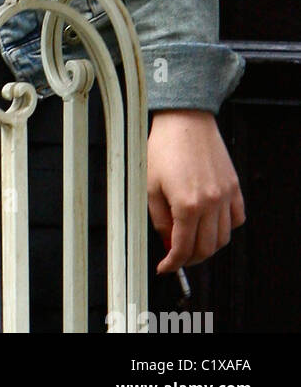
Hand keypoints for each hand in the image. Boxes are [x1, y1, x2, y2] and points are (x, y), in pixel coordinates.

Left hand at [147, 110, 244, 273]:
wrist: (185, 120)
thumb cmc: (164, 146)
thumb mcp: (149, 184)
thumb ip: (158, 218)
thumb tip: (166, 240)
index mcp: (187, 205)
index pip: (184, 248)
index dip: (173, 263)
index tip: (166, 267)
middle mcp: (211, 203)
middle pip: (207, 248)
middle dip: (191, 258)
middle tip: (177, 256)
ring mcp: (226, 196)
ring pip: (224, 237)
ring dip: (209, 246)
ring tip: (193, 241)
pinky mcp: (234, 187)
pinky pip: (237, 218)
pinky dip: (226, 228)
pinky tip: (212, 224)